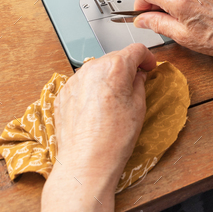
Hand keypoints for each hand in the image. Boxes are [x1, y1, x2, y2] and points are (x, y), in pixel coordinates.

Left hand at [54, 43, 156, 188]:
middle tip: (135, 84)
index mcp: (115, 67)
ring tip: (114, 100)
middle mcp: (92, 68)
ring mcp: (75, 80)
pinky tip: (97, 109)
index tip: (149, 67)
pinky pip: (82, 84)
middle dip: (126, 68)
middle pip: (115, 58)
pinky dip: (91, 90)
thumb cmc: (114, 138)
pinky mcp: (63, 94)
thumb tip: (138, 76)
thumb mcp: (138, 106)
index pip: (136, 50)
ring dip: (107, 78)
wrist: (86, 161)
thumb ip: (139, 83)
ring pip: (97, 71)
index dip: (147, 58)